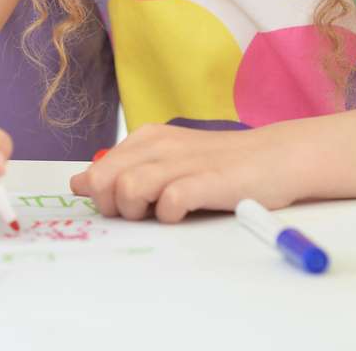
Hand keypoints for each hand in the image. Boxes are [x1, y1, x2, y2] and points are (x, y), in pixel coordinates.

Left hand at [69, 122, 299, 222]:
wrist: (276, 157)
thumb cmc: (220, 165)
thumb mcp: (167, 161)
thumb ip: (125, 170)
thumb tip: (80, 183)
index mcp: (147, 139)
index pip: (96, 171)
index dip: (99, 197)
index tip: (119, 208)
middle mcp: (159, 146)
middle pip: (103, 179)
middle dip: (109, 205)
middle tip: (135, 215)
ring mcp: (183, 163)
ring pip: (129, 188)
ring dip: (135, 210)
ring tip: (157, 214)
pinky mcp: (208, 181)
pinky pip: (170, 201)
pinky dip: (168, 214)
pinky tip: (181, 214)